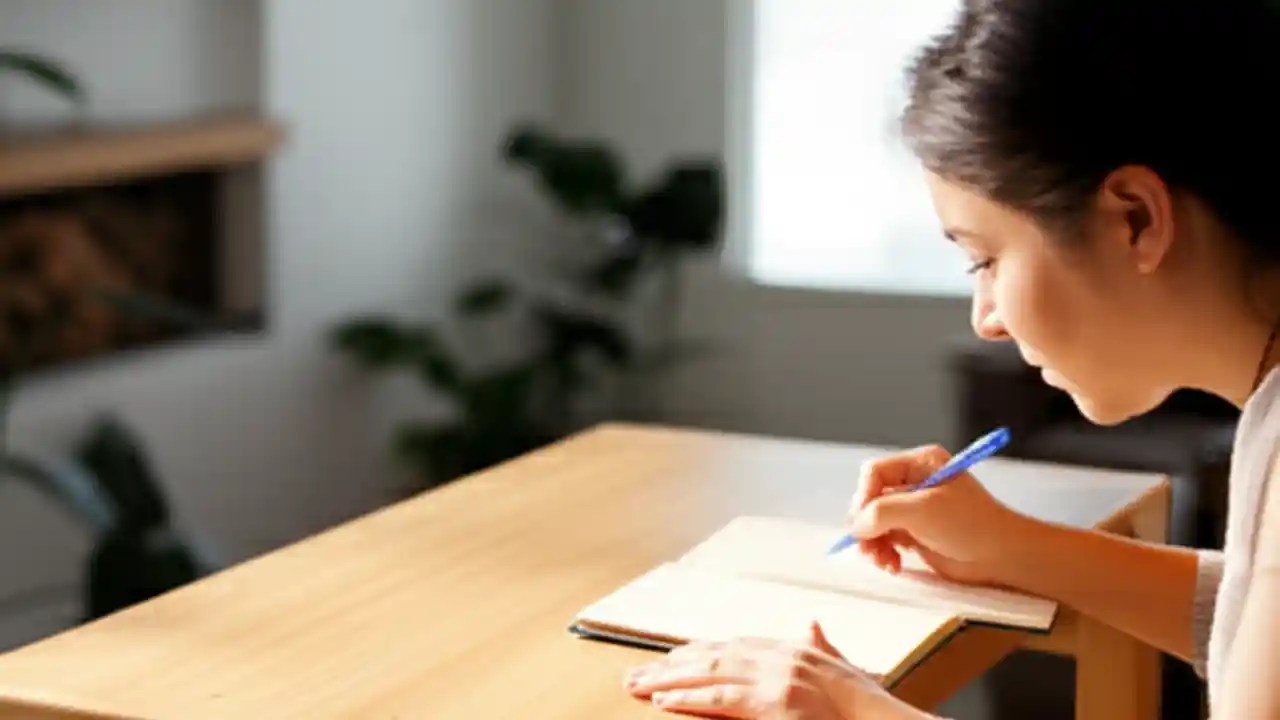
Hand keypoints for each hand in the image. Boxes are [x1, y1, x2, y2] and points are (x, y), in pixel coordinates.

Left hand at [624, 621, 931, 718]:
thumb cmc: (871, 708)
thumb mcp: (847, 670)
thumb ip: (823, 646)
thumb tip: (812, 623)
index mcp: (797, 648)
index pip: (735, 645)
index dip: (698, 652)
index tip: (669, 659)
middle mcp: (784, 656)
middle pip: (714, 655)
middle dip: (672, 665)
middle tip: (636, 674)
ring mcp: (780, 678)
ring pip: (710, 674)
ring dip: (668, 681)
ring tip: (636, 686)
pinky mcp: (776, 704)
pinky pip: (723, 699)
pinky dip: (690, 698)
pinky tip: (662, 700)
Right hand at [847, 444, 1031, 586]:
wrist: (1002, 556)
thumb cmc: (970, 524)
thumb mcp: (923, 510)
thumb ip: (883, 512)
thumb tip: (856, 526)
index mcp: (919, 464)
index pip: (874, 473)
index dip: (864, 498)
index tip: (864, 525)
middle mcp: (914, 482)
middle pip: (870, 499)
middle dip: (866, 525)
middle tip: (869, 549)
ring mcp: (914, 508)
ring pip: (874, 522)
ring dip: (872, 543)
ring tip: (883, 561)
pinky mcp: (915, 532)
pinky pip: (884, 539)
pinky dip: (883, 552)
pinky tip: (893, 564)